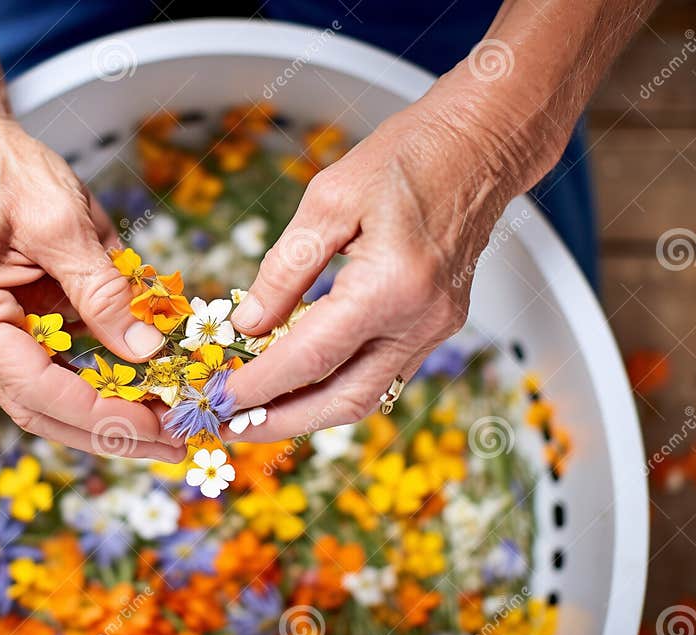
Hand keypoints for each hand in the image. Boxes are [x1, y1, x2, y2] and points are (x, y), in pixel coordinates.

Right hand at [0, 114, 184, 461]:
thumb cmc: (6, 170)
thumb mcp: (61, 221)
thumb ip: (102, 290)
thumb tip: (148, 353)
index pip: (36, 388)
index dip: (101, 414)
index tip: (157, 423)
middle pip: (43, 411)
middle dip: (112, 433)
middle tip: (176, 444)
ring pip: (53, 402)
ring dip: (110, 421)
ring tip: (169, 430)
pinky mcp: (18, 329)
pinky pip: (62, 372)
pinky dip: (104, 389)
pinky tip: (146, 397)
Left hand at [225, 85, 564, 441]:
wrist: (479, 147)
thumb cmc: (407, 157)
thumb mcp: (328, 200)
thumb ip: (285, 270)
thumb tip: (248, 326)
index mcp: (391, 286)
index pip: (309, 358)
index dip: (256, 385)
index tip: (216, 397)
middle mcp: (420, 321)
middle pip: (342, 401)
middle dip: (280, 421)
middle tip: (228, 426)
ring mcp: (435, 330)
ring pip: (364, 397)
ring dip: (307, 413)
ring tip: (256, 412)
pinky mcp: (437, 327)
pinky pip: (381, 375)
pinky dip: (335, 386)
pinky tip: (300, 382)